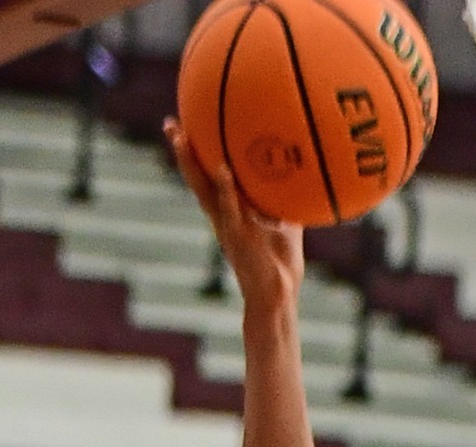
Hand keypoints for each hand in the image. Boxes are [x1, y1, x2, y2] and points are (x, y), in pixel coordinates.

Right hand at [164, 118, 303, 317]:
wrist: (277, 294)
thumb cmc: (282, 261)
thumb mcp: (287, 222)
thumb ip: (285, 198)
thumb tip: (305, 173)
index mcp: (228, 211)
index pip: (207, 175)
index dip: (197, 152)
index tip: (188, 125)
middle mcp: (221, 215)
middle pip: (195, 177)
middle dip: (182, 151)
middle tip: (170, 122)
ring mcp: (226, 225)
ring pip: (202, 189)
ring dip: (190, 163)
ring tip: (180, 137)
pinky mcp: (236, 237)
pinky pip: (229, 209)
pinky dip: (225, 189)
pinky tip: (222, 169)